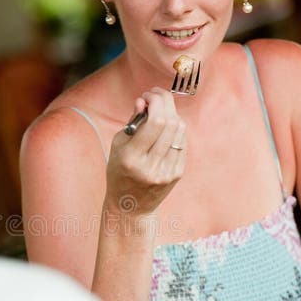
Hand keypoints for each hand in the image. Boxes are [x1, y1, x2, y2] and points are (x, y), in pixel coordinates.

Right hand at [106, 87, 185, 215]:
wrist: (131, 206)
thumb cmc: (119, 171)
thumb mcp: (118, 146)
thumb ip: (133, 122)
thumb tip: (144, 100)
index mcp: (132, 158)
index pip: (155, 122)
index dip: (156, 102)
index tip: (148, 94)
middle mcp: (152, 166)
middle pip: (170, 123)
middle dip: (165, 102)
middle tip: (156, 95)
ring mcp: (167, 171)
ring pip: (179, 130)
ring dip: (171, 114)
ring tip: (160, 111)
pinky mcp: (177, 174)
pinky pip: (182, 142)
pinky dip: (175, 129)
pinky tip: (166, 127)